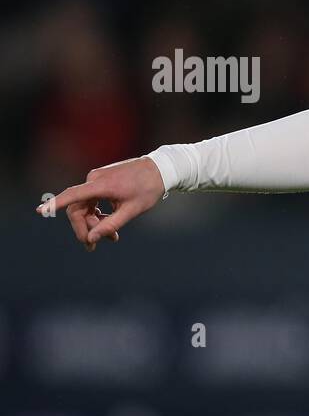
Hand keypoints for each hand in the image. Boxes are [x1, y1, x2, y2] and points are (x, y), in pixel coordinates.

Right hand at [36, 157, 165, 251]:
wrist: (161, 169)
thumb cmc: (148, 189)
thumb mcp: (131, 210)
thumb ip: (111, 225)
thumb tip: (92, 238)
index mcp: (101, 185)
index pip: (72, 196)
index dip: (55, 204)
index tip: (40, 211)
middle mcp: (94, 179)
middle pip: (77, 208)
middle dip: (84, 228)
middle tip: (93, 246)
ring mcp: (96, 178)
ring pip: (85, 206)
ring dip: (93, 223)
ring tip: (112, 238)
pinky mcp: (100, 180)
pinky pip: (91, 200)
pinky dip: (97, 214)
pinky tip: (110, 225)